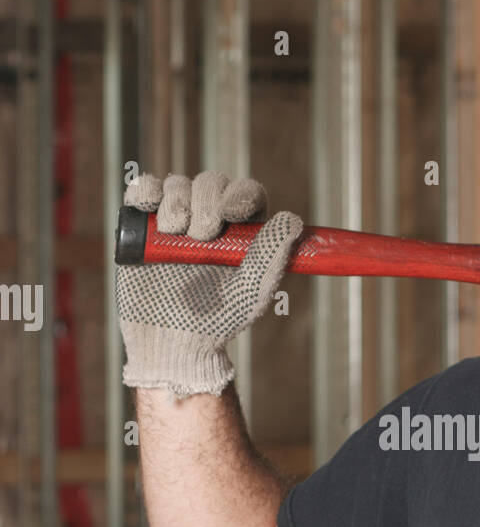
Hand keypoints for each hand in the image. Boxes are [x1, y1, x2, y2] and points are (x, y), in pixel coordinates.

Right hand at [116, 171, 303, 397]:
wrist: (170, 343)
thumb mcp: (250, 294)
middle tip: (201, 235)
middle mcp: (209, 218)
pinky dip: (145, 190)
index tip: (231, 211)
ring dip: (177, 202)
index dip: (239, 194)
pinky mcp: (141, 224)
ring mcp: (174, 219)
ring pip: (177, 184)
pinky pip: (142, 190)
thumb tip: (292, 220)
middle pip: (210, 183)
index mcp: (240, 230)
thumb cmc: (217, 321)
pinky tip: (150, 207)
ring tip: (175, 233)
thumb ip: (271, 257)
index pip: (245, 193)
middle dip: (206, 202)